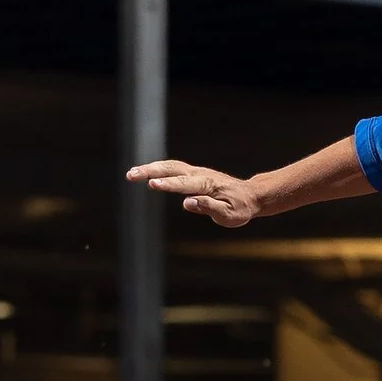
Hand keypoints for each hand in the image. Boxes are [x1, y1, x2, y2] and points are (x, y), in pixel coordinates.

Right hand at [126, 159, 261, 226]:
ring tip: (131, 174)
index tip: (152, 184)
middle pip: (172, 169)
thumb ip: (209, 208)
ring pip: (169, 166)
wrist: (250, 196)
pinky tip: (143, 173)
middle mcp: (200, 174)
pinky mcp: (193, 174)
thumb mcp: (229, 215)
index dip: (168, 184)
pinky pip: (172, 169)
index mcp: (208, 185)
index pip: (184, 184)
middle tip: (131, 175)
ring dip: (149, 168)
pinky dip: (157, 168)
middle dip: (150, 171)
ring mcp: (196, 172)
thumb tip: (187, 203)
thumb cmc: (240, 208)